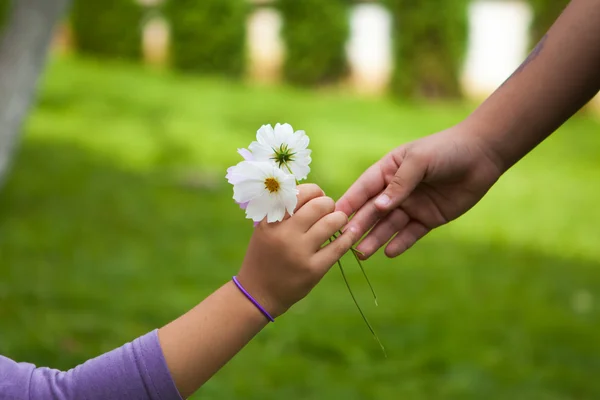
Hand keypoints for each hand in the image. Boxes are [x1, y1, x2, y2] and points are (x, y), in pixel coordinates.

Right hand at [237, 184, 356, 317]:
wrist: (257, 293)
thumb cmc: (264, 256)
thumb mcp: (265, 230)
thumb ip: (284, 212)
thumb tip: (317, 195)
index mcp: (270, 220)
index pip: (300, 193)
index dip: (315, 192)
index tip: (318, 198)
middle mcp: (284, 234)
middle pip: (319, 205)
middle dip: (329, 204)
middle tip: (329, 210)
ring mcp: (299, 252)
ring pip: (331, 222)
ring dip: (340, 218)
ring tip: (339, 220)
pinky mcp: (313, 270)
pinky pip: (339, 247)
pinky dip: (348, 237)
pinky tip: (350, 233)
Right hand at [336, 124, 503, 258]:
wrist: (482, 155)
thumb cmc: (446, 150)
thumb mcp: (419, 160)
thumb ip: (400, 183)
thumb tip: (380, 206)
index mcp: (387, 170)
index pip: (363, 189)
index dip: (348, 203)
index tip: (332, 217)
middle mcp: (395, 190)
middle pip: (372, 211)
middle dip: (359, 226)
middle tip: (345, 242)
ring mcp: (411, 206)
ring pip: (388, 226)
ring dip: (375, 239)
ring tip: (362, 253)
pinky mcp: (428, 219)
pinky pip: (410, 234)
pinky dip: (400, 243)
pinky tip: (389, 252)